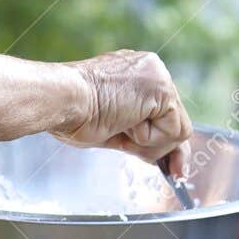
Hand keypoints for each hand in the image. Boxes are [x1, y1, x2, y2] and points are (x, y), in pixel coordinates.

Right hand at [56, 50, 192, 171]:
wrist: (61, 100)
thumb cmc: (72, 115)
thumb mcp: (113, 127)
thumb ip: (138, 134)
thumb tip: (162, 157)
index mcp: (136, 74)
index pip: (164, 112)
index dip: (163, 140)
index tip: (171, 168)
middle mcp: (152, 70)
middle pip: (176, 121)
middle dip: (163, 148)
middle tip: (149, 159)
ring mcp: (160, 77)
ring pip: (177, 130)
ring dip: (148, 142)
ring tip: (118, 126)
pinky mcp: (163, 90)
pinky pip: (174, 132)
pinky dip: (149, 139)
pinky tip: (125, 122)